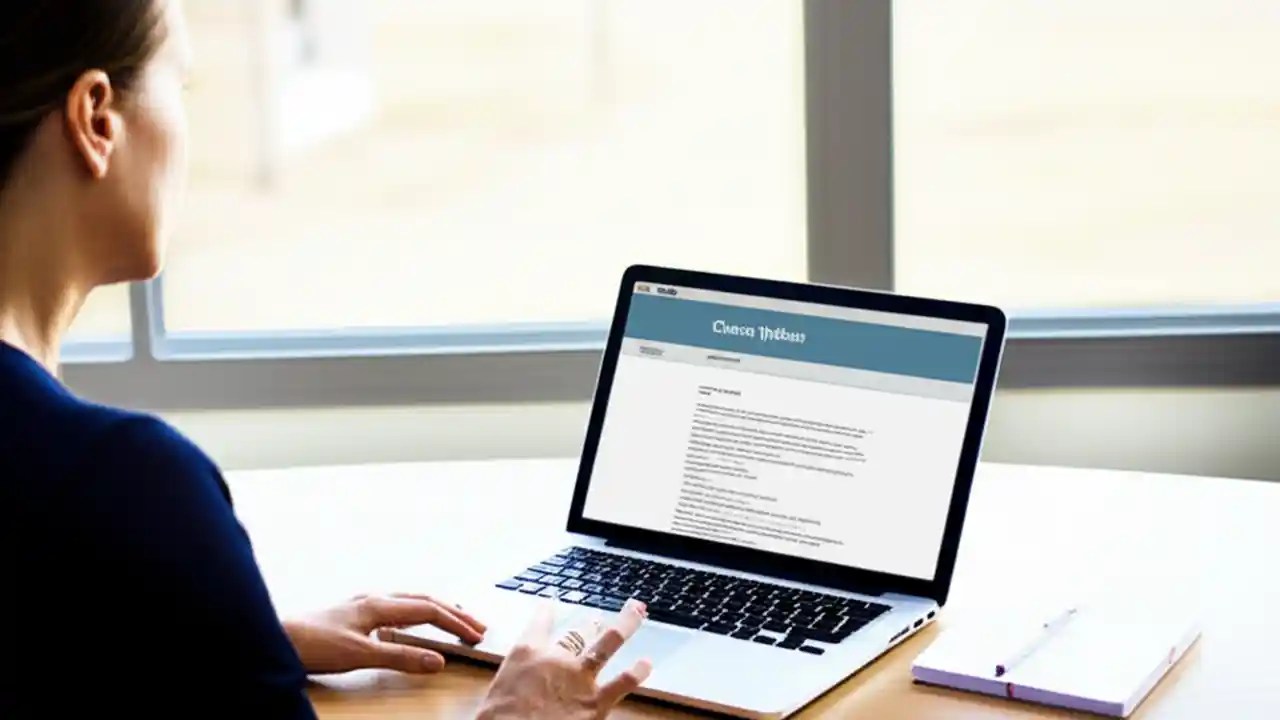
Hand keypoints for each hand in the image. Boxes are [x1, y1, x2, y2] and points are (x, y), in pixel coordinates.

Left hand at [284, 593, 485, 674]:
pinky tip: (413, 620)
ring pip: (411, 600)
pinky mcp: (354, 612)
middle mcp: (374, 599)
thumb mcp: (360, 655)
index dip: (455, 622)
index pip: (429, 610)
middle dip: (454, 613)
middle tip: (478, 626)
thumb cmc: (313, 644)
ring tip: (455, 618)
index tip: (476, 635)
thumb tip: (437, 660)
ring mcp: (363, 603)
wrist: (277, 638)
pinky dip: (417, 612)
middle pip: (424, 600)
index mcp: (379, 605)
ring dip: (437, 609)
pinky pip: (397, 606)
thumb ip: (400, 657)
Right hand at [476, 599, 652, 719]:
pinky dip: (636, 673)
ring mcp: (580, 678)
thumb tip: (518, 691)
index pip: (539, 624)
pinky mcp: (596, 702)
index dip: (546, 611)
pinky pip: (622, 683)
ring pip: (607, 643)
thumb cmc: (499, 719)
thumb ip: (513, 683)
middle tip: (598, 617)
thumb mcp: (496, 694)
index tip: (550, 604)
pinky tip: (646, 664)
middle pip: (578, 633)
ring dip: (625, 625)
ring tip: (637, 611)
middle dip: (591, 622)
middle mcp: (556, 658)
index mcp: (527, 653)